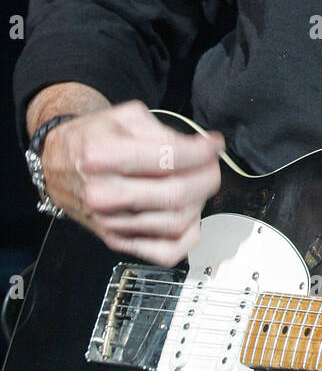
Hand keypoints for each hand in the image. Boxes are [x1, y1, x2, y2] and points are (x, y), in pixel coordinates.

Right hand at [41, 100, 224, 266]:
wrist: (58, 163)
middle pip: (176, 194)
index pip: (168, 158)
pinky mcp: (116, 240)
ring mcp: (110, 221)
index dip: (202, 151)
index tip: (214, 145)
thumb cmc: (92, 137)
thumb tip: (200, 149)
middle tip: (211, 164)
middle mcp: (102, 193)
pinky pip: (164, 252)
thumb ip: (163, 132)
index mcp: (101, 156)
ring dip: (200, 202)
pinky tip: (190, 216)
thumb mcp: (125, 118)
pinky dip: (188, 238)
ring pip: (176, 222)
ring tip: (198, 183)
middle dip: (207, 176)